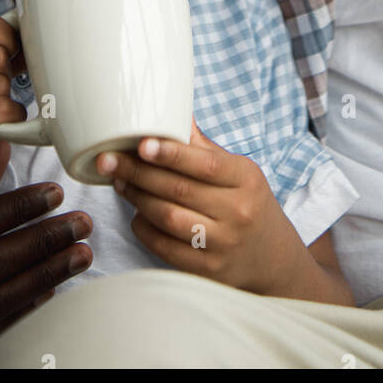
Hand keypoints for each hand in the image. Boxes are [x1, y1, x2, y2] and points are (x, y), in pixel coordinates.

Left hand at [96, 117, 304, 294]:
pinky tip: (136, 214)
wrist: (273, 259)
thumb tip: (176, 112)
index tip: (141, 144)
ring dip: (138, 199)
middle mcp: (238, 212)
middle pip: (179, 189)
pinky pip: (166, 248)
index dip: (171, 153)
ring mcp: (224, 244)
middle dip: (139, 173)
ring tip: (120, 183)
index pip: (205, 164)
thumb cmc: (249, 204)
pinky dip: (145, 229)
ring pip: (169, 217)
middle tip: (109, 160)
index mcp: (246, 179)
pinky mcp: (208, 271)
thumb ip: (206, 148)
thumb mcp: (241, 173)